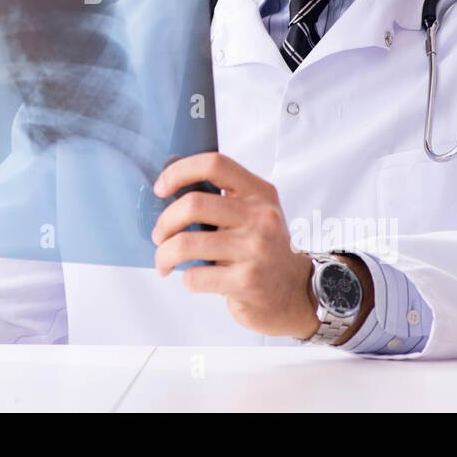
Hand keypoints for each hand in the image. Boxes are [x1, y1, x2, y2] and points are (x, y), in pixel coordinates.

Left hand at [151, 152, 320, 339]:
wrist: (297, 293)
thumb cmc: (266, 250)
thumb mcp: (256, 214)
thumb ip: (224, 199)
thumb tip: (172, 191)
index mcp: (259, 193)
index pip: (215, 164)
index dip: (180, 171)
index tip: (161, 188)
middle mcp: (260, 218)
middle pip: (193, 205)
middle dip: (165, 222)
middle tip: (159, 235)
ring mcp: (255, 251)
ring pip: (186, 244)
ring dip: (164, 254)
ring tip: (164, 261)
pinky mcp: (246, 282)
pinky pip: (195, 277)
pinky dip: (186, 279)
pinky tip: (194, 280)